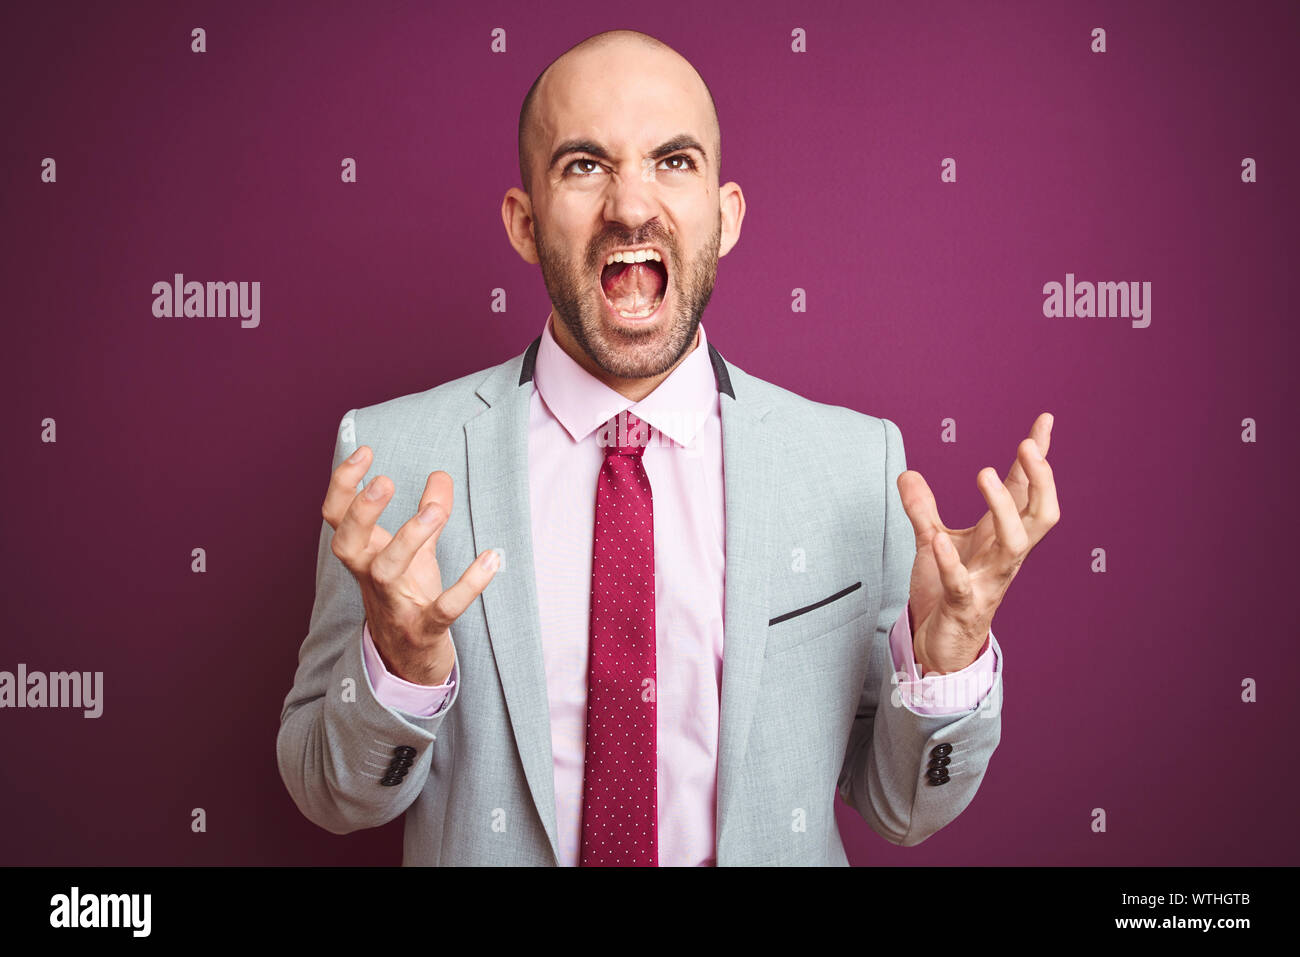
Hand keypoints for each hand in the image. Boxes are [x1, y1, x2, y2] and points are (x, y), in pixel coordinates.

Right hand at [322, 445, 500, 684]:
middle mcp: (372, 577)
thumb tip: (441, 475)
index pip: (337, 515)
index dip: (344, 483)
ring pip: (388, 571)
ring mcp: (396, 604)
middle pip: (347, 542)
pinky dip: (468, 586)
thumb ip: (429, 511)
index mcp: (365, 554)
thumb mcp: (418, 550)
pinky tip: (491, 559)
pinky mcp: (425, 628)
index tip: (365, 452)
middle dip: (362, 512)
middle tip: (384, 482)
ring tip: (434, 512)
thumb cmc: (407, 595)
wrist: (408, 659)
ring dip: (409, 538)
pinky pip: (444, 608)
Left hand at [897, 413, 1059, 674]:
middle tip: (1027, 446)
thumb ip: (922, 509)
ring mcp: (988, 580)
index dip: (1036, 459)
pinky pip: (963, 583)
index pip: (1026, 492)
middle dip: (1040, 480)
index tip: (1044, 421)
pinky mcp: (964, 604)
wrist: (942, 646)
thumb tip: (907, 473)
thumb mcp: (933, 540)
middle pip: (1041, 515)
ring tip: (983, 474)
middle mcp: (1004, 556)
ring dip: (1003, 508)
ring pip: (1014, 543)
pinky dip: (952, 561)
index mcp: (999, 537)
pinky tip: (940, 540)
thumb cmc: (947, 592)